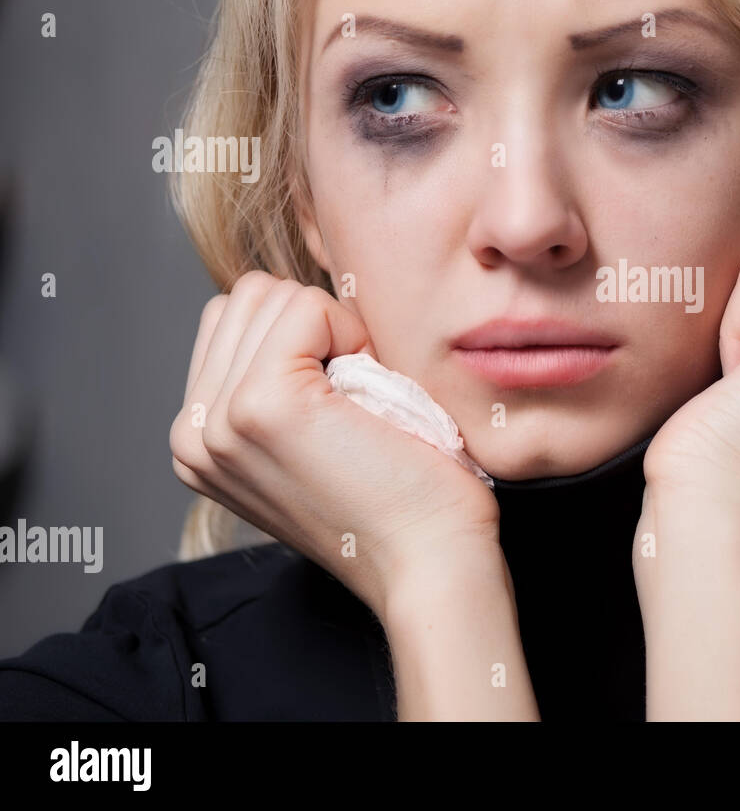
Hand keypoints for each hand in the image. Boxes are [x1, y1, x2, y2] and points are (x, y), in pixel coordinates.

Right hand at [170, 271, 502, 616]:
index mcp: (198, 442)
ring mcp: (219, 421)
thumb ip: (276, 381)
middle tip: (358, 399)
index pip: (232, 319)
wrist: (432, 560)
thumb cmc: (403, 496)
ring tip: (360, 402)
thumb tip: (290, 306)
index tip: (343, 404)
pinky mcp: (262, 406)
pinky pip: (306, 308)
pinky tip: (371, 396)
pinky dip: (353, 333)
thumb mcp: (313, 435)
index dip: (305, 337)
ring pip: (271, 295)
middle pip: (246, 298)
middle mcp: (192, 435)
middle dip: (315, 326)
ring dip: (334, 331)